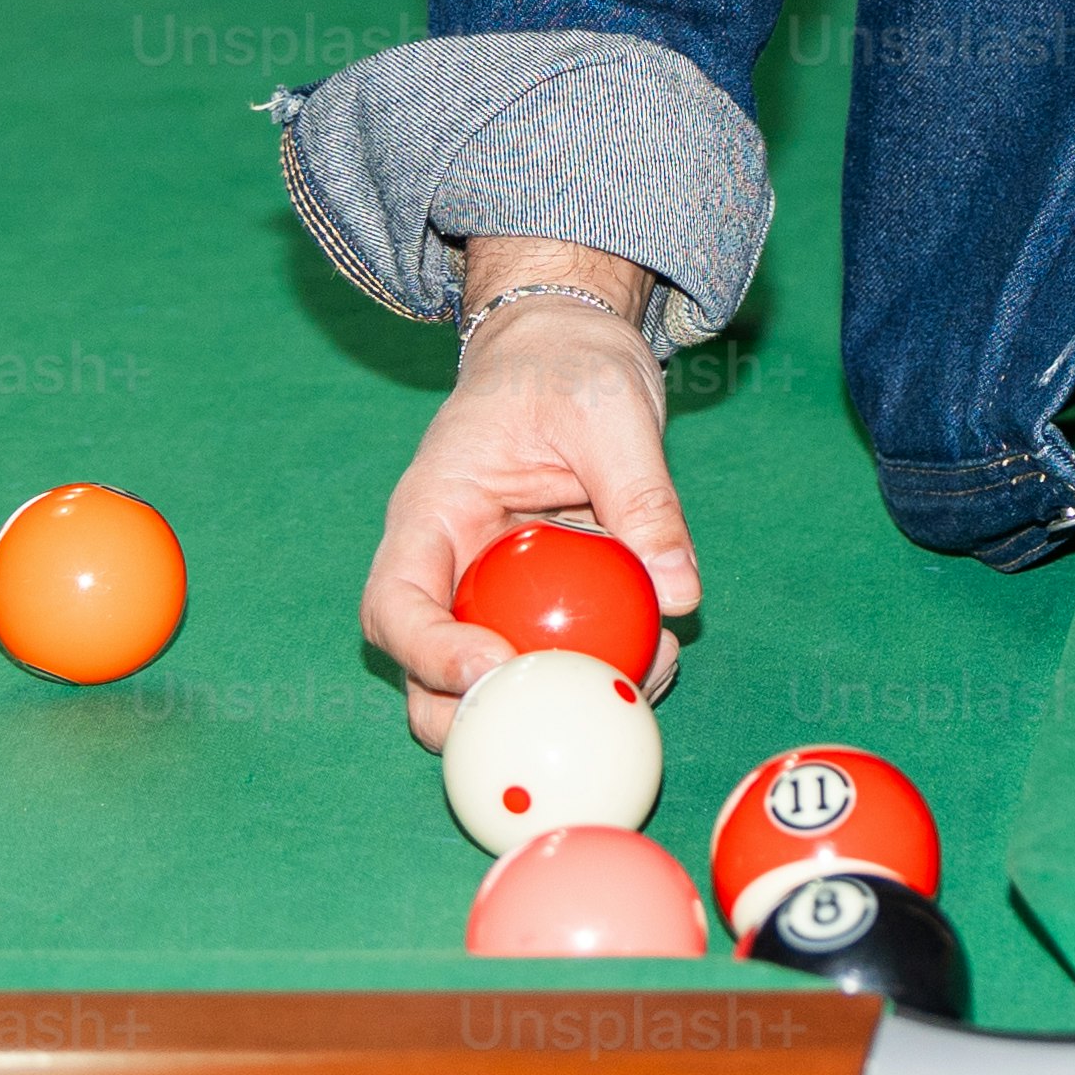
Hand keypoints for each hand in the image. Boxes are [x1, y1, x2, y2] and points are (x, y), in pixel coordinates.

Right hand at [358, 244, 700, 748]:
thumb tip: (678, 593)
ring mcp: (491, 588)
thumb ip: (642, 497)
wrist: (570, 347)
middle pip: (425, 669)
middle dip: (474, 717)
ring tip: (636, 681)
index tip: (492, 671)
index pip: (396, 603)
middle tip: (555, 727)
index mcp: (434, 512)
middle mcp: (449, 563)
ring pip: (492, 679)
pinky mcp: (540, 600)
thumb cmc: (569, 364)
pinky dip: (597, 673)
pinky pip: (554, 655)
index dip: (429, 654)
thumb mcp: (609, 412)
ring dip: (552, 704)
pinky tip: (657, 657)